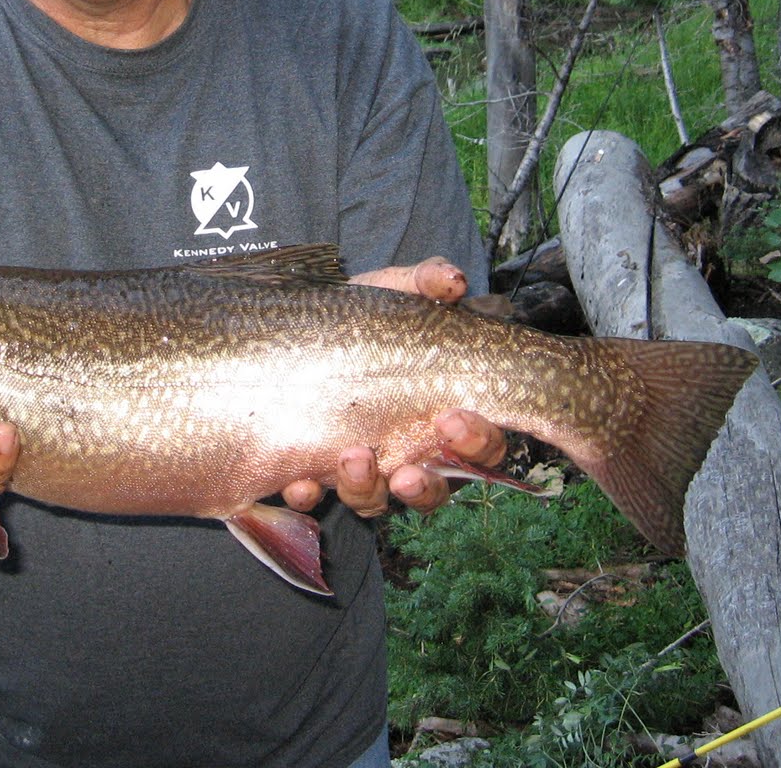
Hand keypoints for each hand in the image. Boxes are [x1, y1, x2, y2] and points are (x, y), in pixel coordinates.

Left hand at [279, 257, 507, 517]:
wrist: (303, 322)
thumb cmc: (368, 314)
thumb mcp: (396, 290)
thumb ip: (428, 281)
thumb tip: (454, 281)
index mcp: (448, 415)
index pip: (483, 445)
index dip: (477, 441)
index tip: (453, 418)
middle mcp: (413, 452)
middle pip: (437, 489)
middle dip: (425, 486)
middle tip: (405, 471)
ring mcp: (366, 467)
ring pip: (379, 499)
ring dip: (367, 490)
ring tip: (351, 459)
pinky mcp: (318, 470)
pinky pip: (317, 498)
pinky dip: (308, 495)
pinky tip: (297, 483)